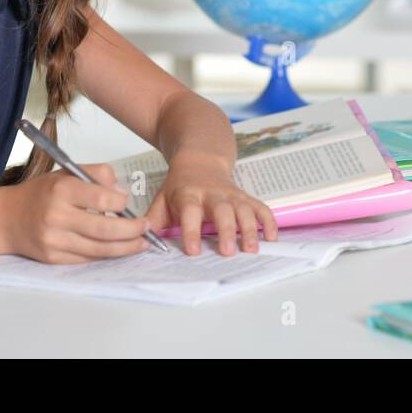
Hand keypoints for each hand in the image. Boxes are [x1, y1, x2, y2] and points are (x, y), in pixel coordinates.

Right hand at [1, 163, 153, 263]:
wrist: (7, 218)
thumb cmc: (42, 194)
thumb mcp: (68, 173)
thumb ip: (98, 174)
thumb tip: (121, 192)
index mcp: (62, 190)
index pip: (102, 199)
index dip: (121, 202)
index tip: (127, 202)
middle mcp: (56, 216)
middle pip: (105, 228)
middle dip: (132, 231)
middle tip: (147, 228)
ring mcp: (54, 240)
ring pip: (99, 249)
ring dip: (125, 248)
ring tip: (142, 243)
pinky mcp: (53, 258)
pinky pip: (87, 259)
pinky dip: (106, 255)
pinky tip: (119, 249)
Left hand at [144, 152, 277, 255]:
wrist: (200, 160)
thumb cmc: (180, 186)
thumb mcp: (162, 199)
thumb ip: (154, 220)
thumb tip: (140, 239)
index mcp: (189, 194)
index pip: (190, 212)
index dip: (191, 231)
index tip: (193, 251)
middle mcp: (212, 194)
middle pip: (222, 211)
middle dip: (226, 231)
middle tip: (228, 252)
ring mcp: (231, 195)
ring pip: (244, 209)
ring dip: (249, 229)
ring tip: (251, 249)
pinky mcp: (245, 197)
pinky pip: (260, 207)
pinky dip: (268, 221)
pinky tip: (271, 237)